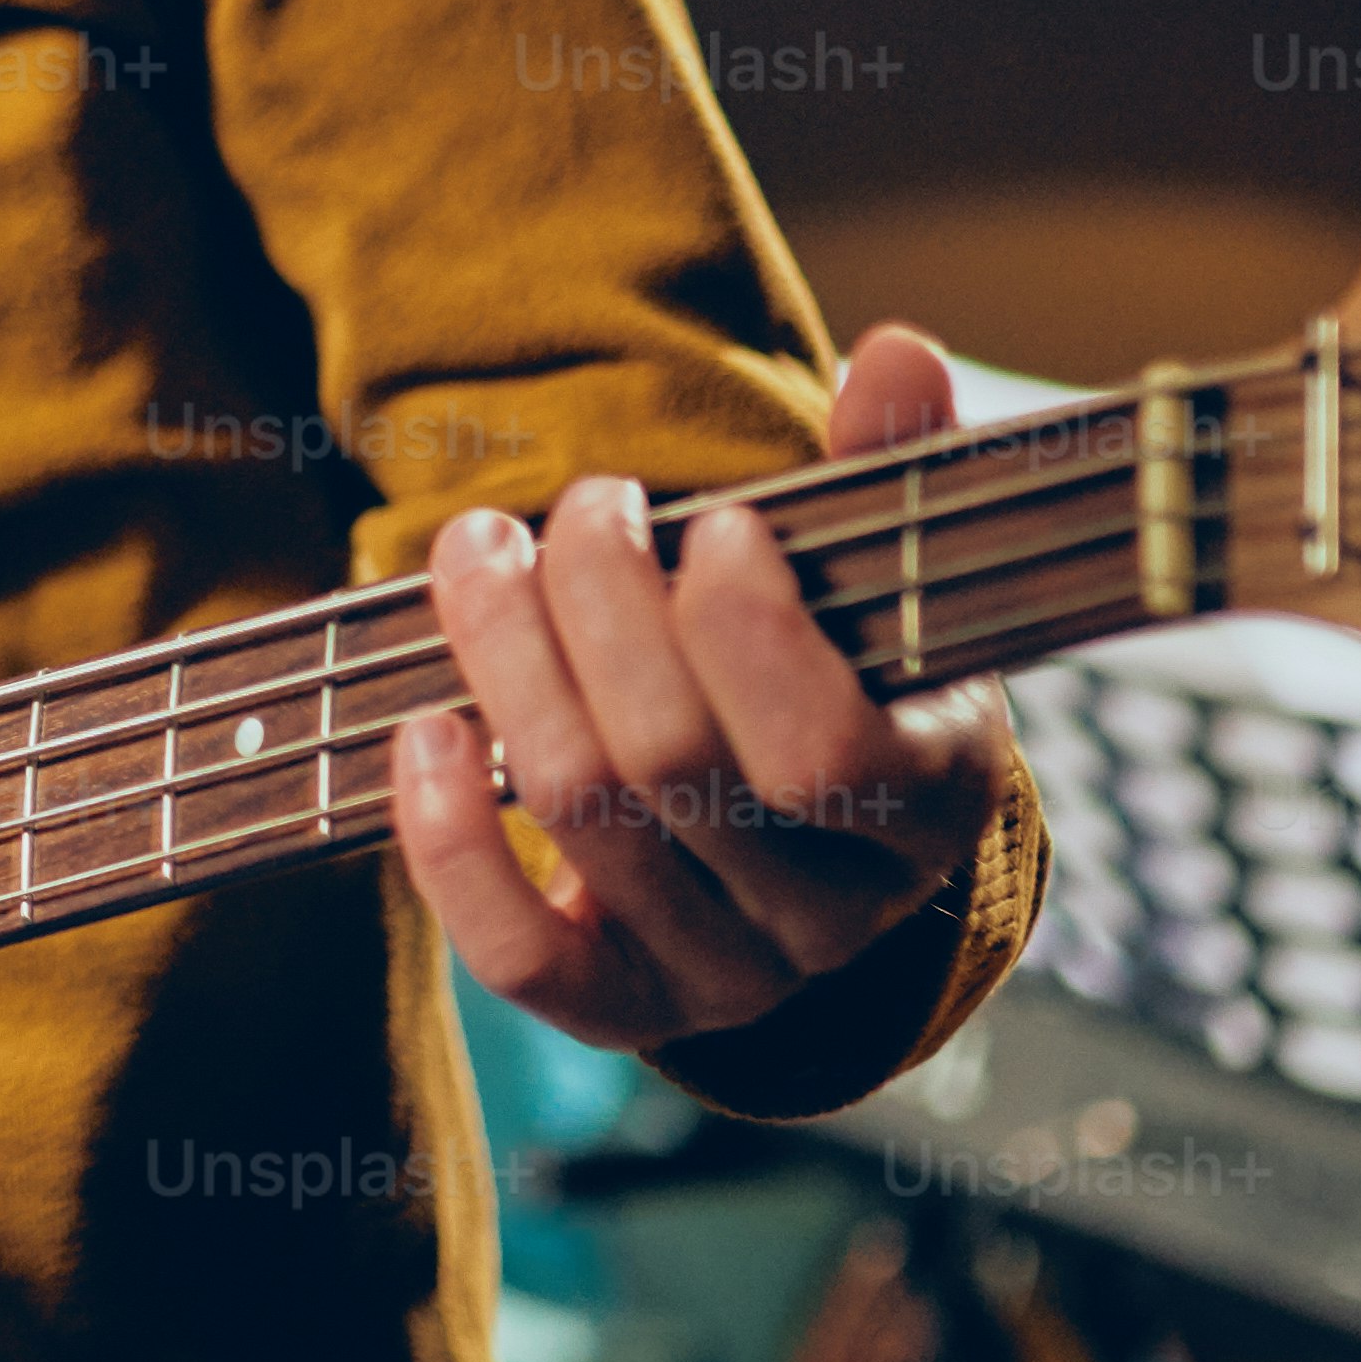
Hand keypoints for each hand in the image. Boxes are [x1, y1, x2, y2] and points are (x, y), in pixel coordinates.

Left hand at [398, 322, 1017, 1057]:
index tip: (713, 525)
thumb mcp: (888, 575)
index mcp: (932, 807)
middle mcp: (836, 917)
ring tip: (481, 551)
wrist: (814, 839)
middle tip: (583, 505)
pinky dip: (449, 839)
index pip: (825, 754)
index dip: (746, 633)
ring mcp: (725, 975)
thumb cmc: (843, 669)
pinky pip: (518, 959)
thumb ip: (894, 464)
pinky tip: (428, 723)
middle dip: (596, 603)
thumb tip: (893, 354)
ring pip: (582, 819)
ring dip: (505, 659)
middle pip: (671, 763)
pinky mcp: (621, 1007)